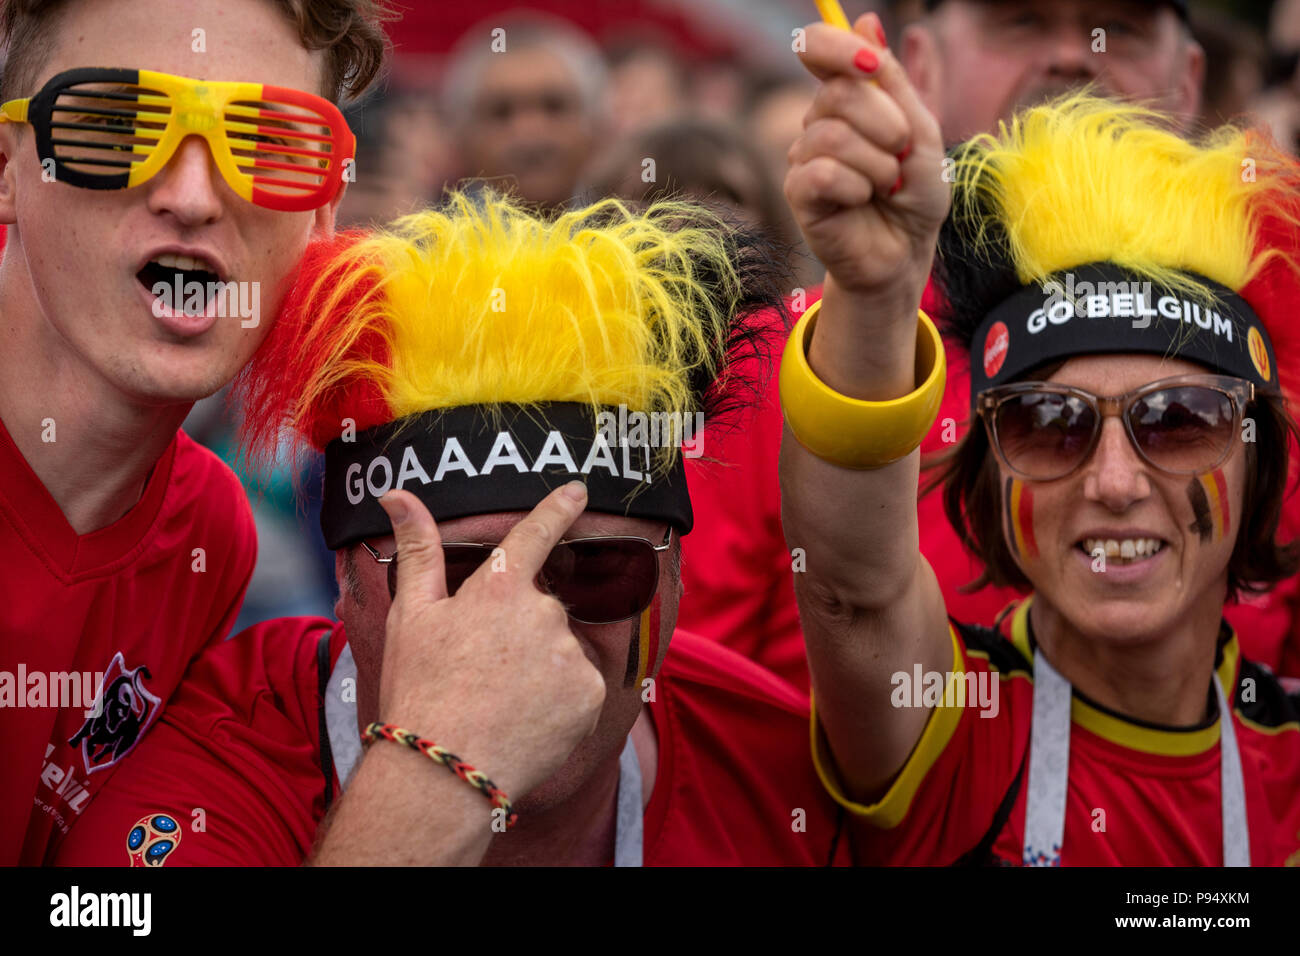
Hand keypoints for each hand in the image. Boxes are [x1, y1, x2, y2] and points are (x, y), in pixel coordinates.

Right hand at [374, 483, 605, 799]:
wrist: (444, 771)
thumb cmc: (419, 691)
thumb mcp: (412, 616)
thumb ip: (417, 550)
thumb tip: (397, 493)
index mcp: (500, 587)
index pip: (536, 534)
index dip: (559, 508)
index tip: (579, 489)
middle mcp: (543, 612)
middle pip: (541, 610)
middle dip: (519, 634)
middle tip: (480, 673)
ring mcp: (570, 654)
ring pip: (559, 652)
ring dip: (539, 670)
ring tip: (499, 705)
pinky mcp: (590, 694)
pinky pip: (579, 688)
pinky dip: (559, 703)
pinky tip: (525, 722)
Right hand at [785, 12, 949, 302]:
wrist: (907, 251)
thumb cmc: (915, 193)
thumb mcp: (920, 129)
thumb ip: (892, 81)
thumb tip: (865, 21)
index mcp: (847, 98)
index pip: (819, 47)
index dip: (837, 46)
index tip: (871, 66)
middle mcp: (818, 121)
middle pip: (838, 92)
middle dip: (886, 124)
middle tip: (901, 154)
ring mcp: (804, 157)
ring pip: (832, 135)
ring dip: (877, 164)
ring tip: (886, 185)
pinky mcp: (798, 193)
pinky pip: (822, 173)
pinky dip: (856, 188)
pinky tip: (861, 202)